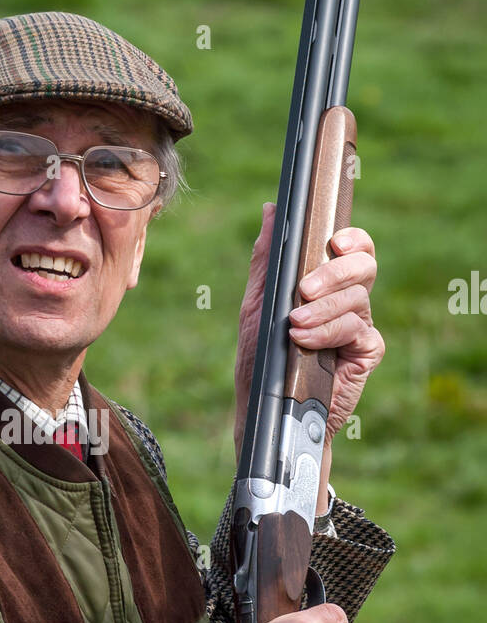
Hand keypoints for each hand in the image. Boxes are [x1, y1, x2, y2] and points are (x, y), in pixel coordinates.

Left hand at [234, 202, 385, 457]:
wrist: (265, 412)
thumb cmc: (260, 359)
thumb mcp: (257, 306)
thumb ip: (267, 261)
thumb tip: (271, 210)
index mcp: (327, 284)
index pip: (354, 248)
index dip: (353, 238)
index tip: (335, 241)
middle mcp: (349, 300)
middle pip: (364, 266)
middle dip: (335, 273)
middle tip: (304, 290)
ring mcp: (360, 326)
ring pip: (358, 299)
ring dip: (324, 309)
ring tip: (295, 325)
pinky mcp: (365, 353)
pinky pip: (357, 330)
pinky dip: (329, 332)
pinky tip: (305, 342)